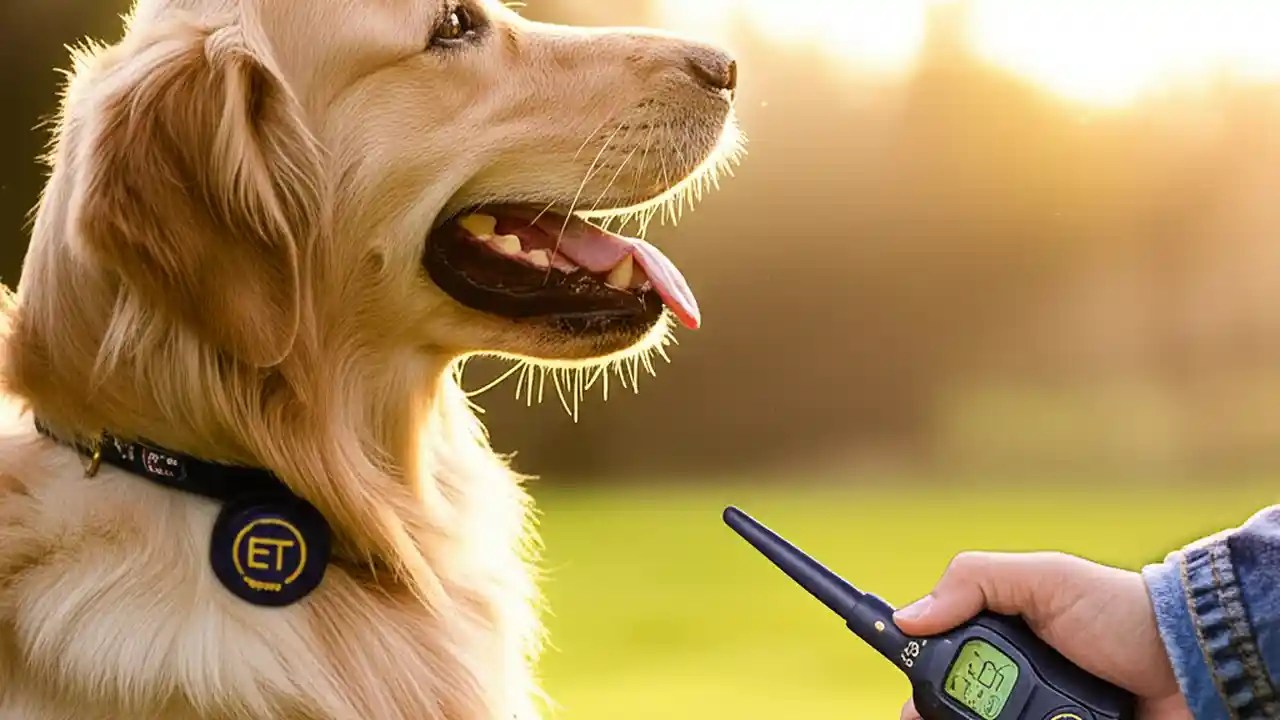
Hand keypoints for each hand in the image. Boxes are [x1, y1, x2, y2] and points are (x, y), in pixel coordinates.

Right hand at [892, 552, 1191, 719]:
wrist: (1195, 660)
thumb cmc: (1122, 610)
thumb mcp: (1044, 578)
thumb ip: (975, 582)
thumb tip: (909, 617)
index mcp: (999, 640)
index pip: (939, 664)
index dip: (920, 683)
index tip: (911, 702)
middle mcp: (1014, 685)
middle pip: (958, 712)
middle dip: (946, 715)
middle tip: (940, 718)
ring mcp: (1039, 715)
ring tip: (1024, 713)